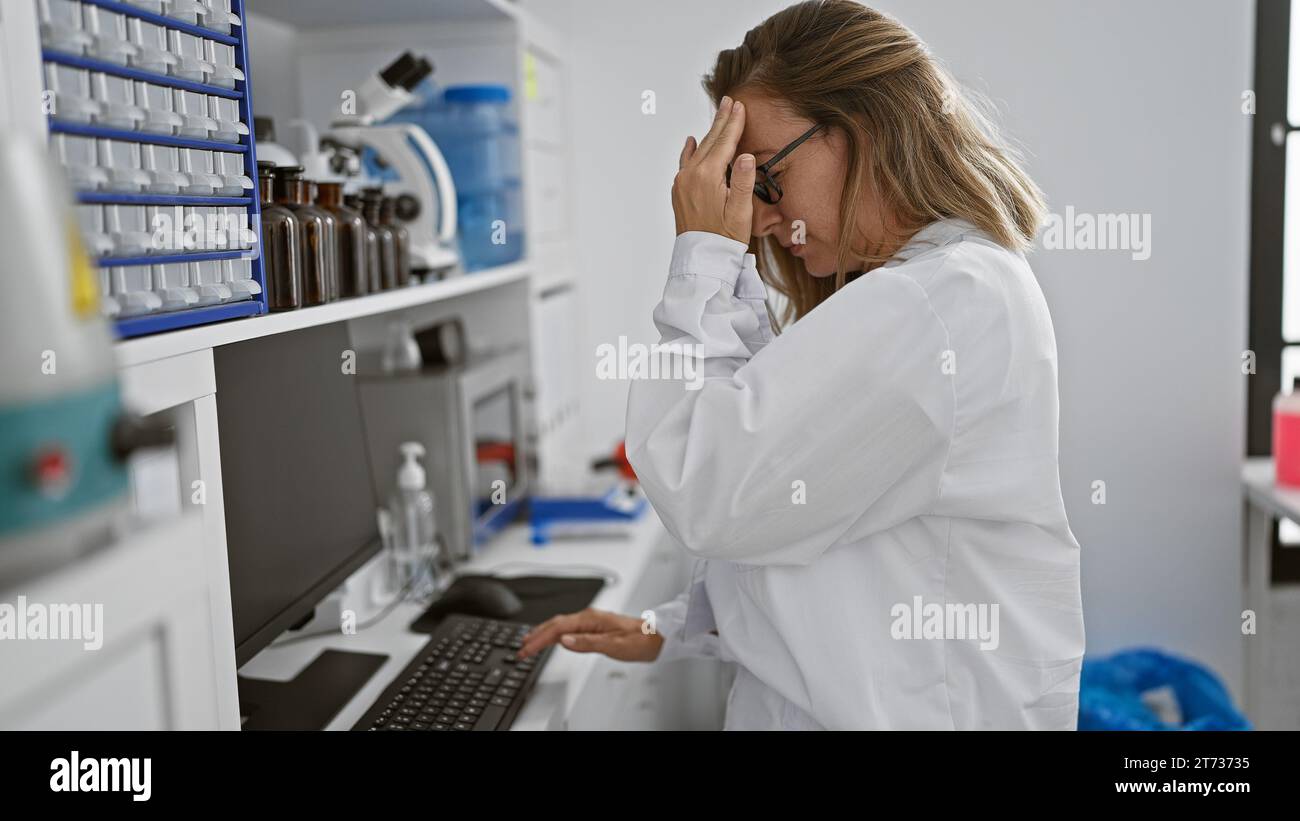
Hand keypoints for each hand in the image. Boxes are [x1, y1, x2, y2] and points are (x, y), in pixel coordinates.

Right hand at [517, 608, 663, 661]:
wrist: (656, 637)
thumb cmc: (639, 641)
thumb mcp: (613, 645)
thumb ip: (587, 643)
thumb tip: (564, 641)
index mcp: (590, 619)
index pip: (557, 628)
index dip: (539, 639)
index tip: (526, 649)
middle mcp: (589, 617)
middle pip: (555, 625)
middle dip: (536, 636)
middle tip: (521, 648)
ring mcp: (591, 622)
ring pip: (560, 626)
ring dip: (543, 634)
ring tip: (529, 643)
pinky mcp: (594, 628)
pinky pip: (569, 629)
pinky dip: (555, 635)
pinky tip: (551, 640)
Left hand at [672, 95, 754, 244]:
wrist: (702, 259)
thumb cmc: (725, 239)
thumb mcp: (741, 212)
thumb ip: (743, 181)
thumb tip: (746, 155)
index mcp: (708, 177)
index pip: (724, 143)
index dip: (733, 123)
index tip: (739, 106)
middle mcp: (690, 176)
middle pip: (710, 141)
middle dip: (721, 121)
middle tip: (728, 101)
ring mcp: (682, 183)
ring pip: (698, 150)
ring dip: (709, 133)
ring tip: (718, 115)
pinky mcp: (679, 192)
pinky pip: (685, 163)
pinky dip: (691, 150)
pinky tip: (692, 141)